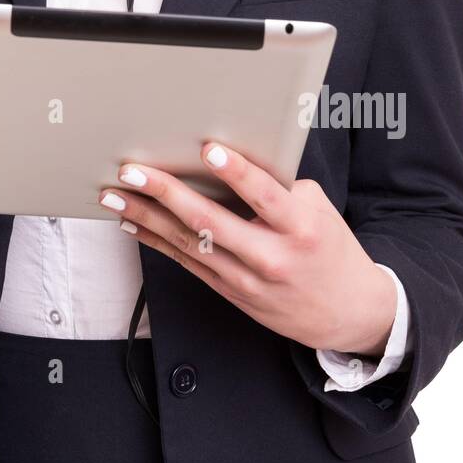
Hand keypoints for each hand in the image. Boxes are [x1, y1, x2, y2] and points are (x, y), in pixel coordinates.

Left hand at [99, 142, 397, 356]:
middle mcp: (271, 256)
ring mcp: (246, 279)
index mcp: (300, 228)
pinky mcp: (230, 292)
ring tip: (114, 195)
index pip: (264, 196)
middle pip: (210, 222)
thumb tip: (233, 160)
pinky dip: (156, 241)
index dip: (236, 172)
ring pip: (188, 244)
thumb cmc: (329, 249)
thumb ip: (281, 188)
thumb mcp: (319, 211)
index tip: (208, 149)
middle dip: (166, 194)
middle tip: (133, 171)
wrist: (347, 313)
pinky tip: (132, 222)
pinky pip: (187, 263)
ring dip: (146, 217)